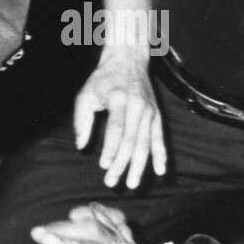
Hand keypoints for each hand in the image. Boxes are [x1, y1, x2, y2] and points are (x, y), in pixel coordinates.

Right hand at [31, 203, 142, 243]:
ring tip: (55, 233)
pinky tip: (74, 219)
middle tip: (38, 232)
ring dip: (70, 223)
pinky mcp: (122, 222)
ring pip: (96, 217)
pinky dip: (85, 212)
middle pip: (94, 231)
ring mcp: (126, 235)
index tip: (43, 238)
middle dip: (62, 229)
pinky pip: (101, 210)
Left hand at [74, 48, 166, 189]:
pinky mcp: (157, 114)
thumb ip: (82, 121)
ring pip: (146, 143)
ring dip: (140, 166)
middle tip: (112, 182)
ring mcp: (150, 111)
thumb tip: (81, 147)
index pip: (116, 129)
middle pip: (132, 141)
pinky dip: (161, 155)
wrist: (128, 60)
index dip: (111, 149)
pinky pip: (160, 138)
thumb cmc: (103, 80)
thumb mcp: (85, 94)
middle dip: (122, 164)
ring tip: (133, 184)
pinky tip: (160, 171)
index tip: (103, 166)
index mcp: (119, 99)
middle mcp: (138, 106)